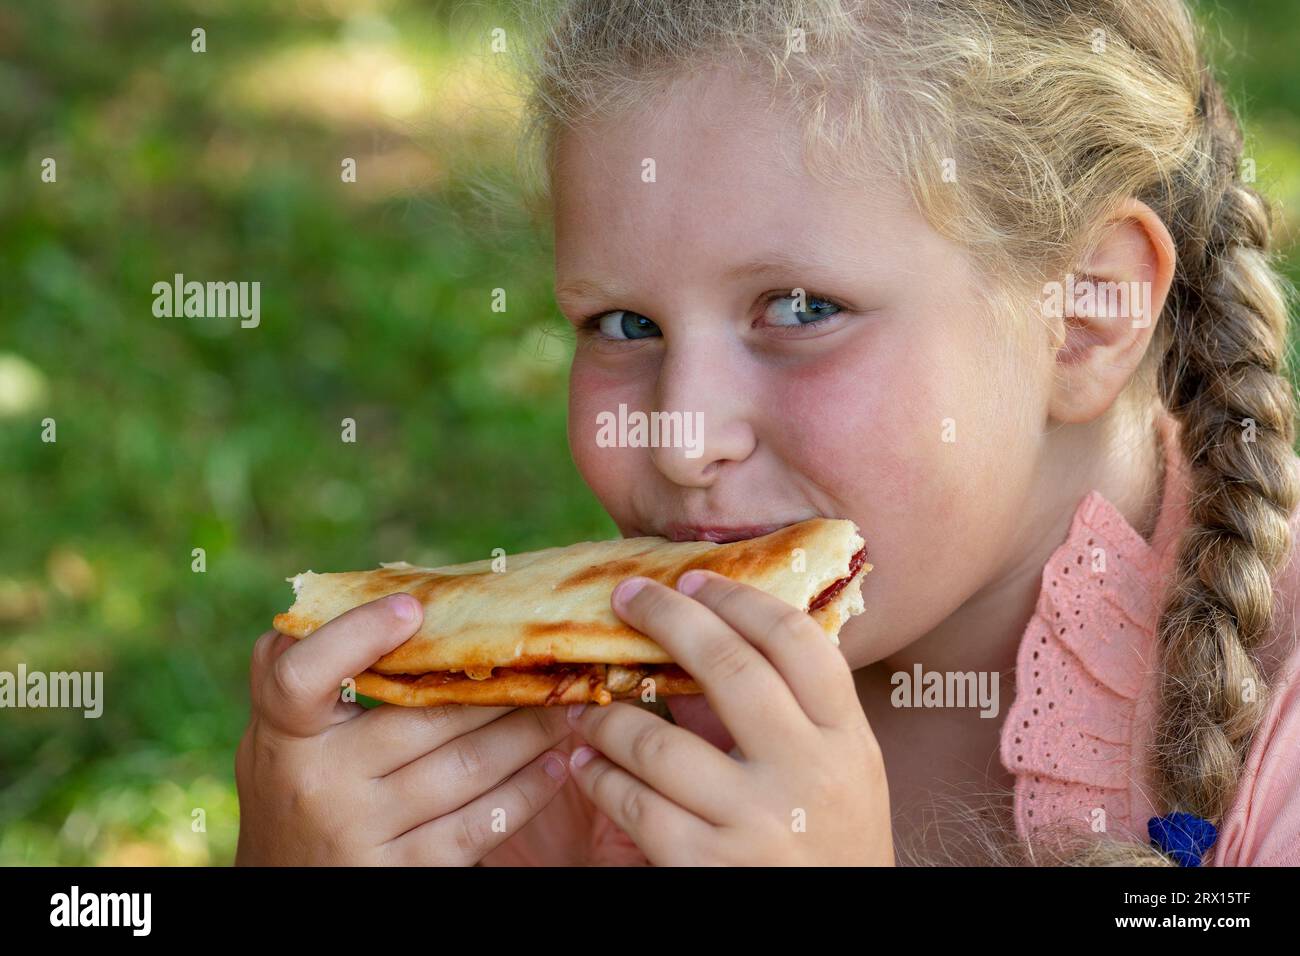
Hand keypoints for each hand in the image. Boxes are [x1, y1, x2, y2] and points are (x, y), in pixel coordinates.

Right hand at [235, 593, 573, 864]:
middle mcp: (320, 783)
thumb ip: (307, 666)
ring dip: (528, 732)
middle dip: (500, 685)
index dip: (355, 635)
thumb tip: (388, 594)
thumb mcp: (279, 733)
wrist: (283, 892)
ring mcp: (362, 832)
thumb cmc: (295, 785)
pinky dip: (526, 791)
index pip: (300, 676)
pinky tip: (553, 765)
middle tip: (550, 658)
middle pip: (427, 718)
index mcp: (285, 734)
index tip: (412, 608)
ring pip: (467, 768)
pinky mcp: (405, 874)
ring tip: (564, 706)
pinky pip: (481, 825)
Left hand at [565, 570, 892, 864]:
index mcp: (846, 739)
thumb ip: (789, 713)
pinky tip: (584, 763)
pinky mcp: (709, 867)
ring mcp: (759, 823)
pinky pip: (635, 805)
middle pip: (730, 669)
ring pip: (660, 745)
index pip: (796, 642)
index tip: (695, 579)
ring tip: (587, 705)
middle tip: (627, 598)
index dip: (739, 600)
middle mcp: (808, 773)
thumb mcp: (838, 772)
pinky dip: (599, 778)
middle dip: (668, 620)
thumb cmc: (830, 842)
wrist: (834, 933)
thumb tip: (709, 638)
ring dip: (609, 717)